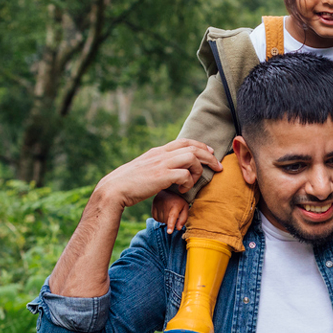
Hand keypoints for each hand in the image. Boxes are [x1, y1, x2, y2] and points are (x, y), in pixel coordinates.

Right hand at [94, 139, 221, 210]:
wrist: (114, 189)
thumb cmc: (129, 184)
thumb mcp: (145, 169)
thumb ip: (158, 166)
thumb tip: (169, 171)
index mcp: (158, 152)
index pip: (184, 141)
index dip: (200, 145)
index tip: (210, 152)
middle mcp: (161, 154)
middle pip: (192, 147)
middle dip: (209, 156)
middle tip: (217, 166)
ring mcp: (161, 164)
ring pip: (191, 157)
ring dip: (198, 171)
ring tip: (192, 183)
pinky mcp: (161, 176)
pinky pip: (185, 175)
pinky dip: (188, 183)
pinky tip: (181, 191)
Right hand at [153, 189, 188, 232]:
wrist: (171, 188)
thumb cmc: (180, 201)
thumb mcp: (185, 208)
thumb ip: (183, 219)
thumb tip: (178, 228)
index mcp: (175, 205)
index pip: (172, 217)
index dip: (171, 225)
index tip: (169, 232)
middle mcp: (165, 204)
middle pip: (166, 221)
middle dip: (170, 220)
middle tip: (173, 213)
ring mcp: (158, 204)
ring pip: (160, 220)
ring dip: (164, 219)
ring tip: (168, 211)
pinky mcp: (153, 204)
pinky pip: (155, 217)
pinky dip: (159, 217)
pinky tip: (163, 211)